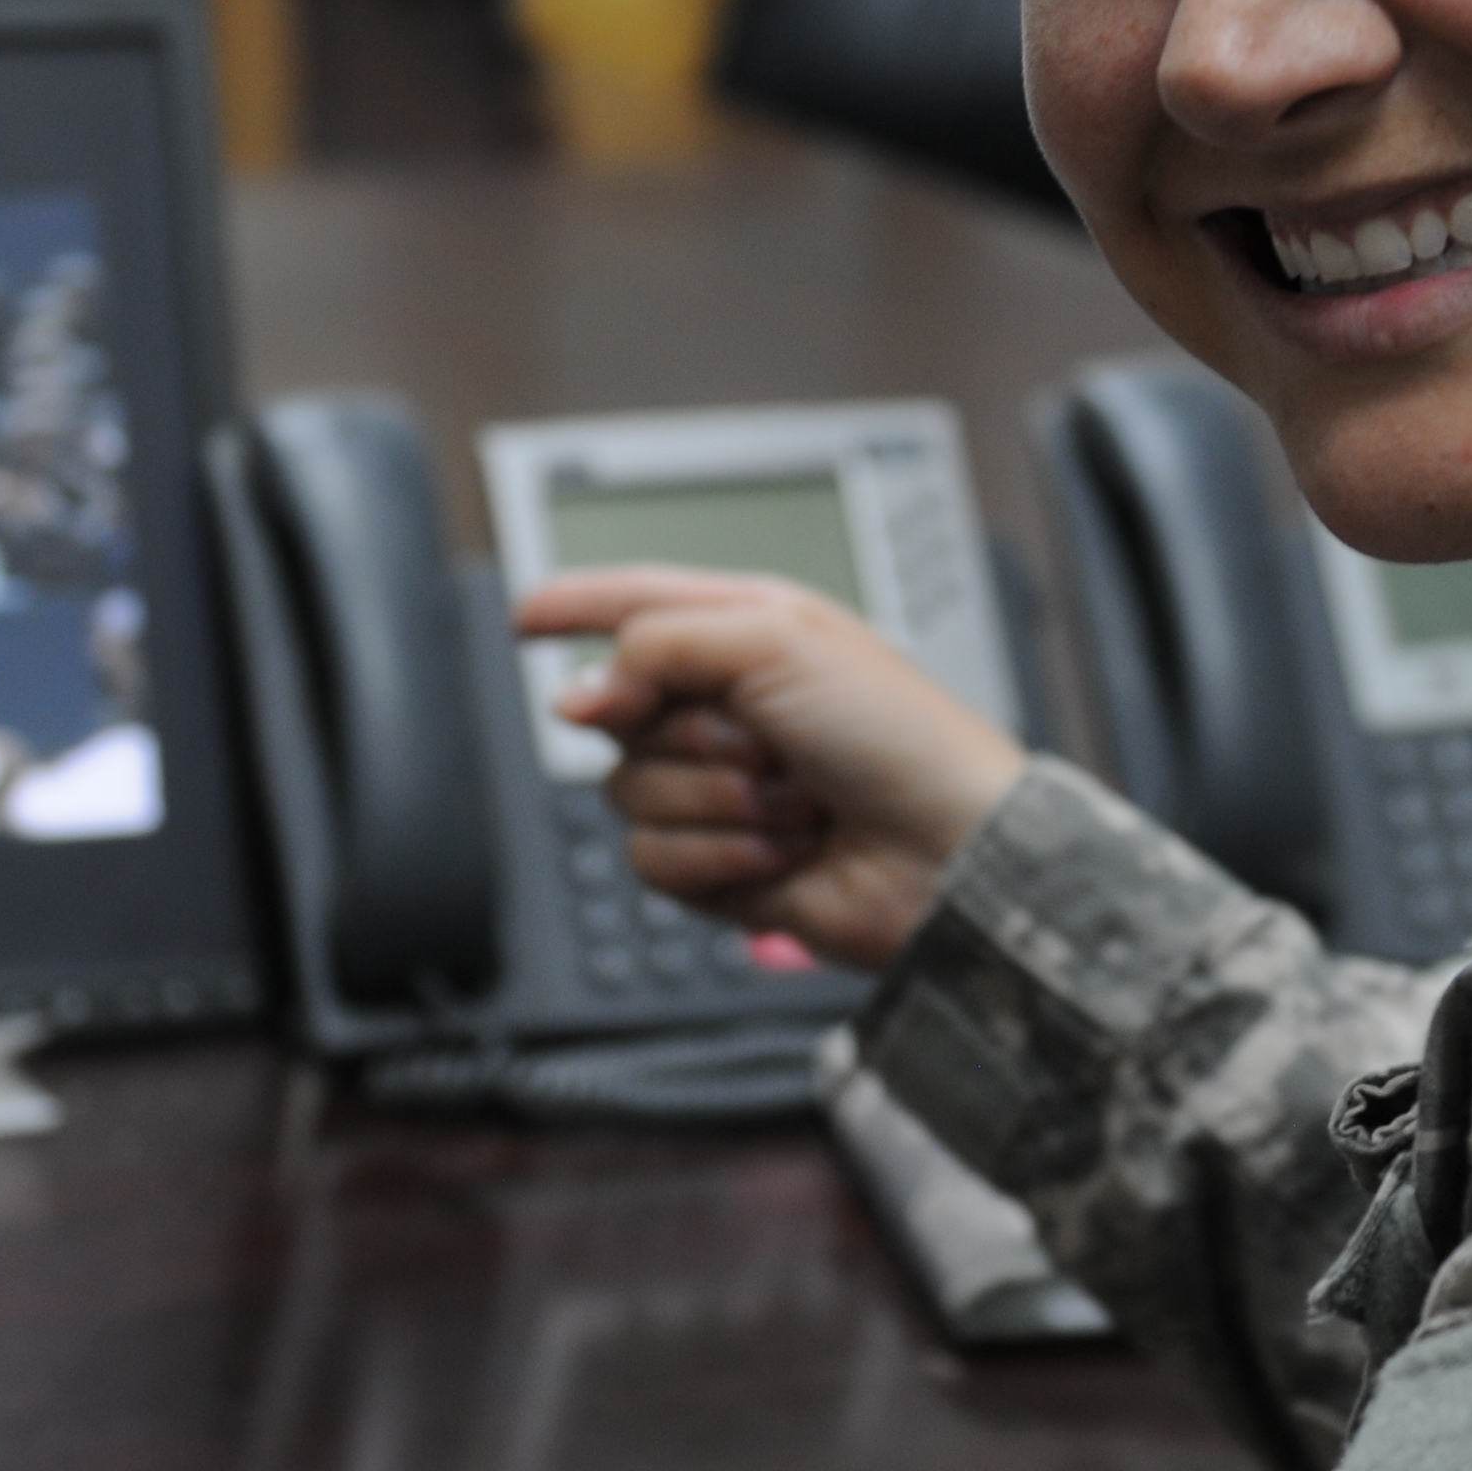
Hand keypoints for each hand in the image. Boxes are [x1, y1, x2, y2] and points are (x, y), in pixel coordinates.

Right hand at [513, 566, 1028, 970]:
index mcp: (747, 636)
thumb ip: (659, 641)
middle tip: (766, 740)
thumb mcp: (778, 640)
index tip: (524, 616)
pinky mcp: (721, 863)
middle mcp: (728, 709)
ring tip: (791, 801)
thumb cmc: (897, 734)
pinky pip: (653, 859)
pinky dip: (718, 855)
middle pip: (619, 712)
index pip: (637, 608)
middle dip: (689, 733)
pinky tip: (781, 849)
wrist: (947, 853)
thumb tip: (581, 686)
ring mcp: (722, 789)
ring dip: (715, 798)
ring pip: (629, 791)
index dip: (577, 607)